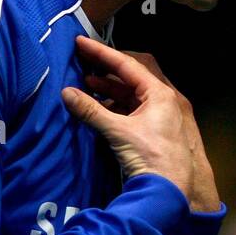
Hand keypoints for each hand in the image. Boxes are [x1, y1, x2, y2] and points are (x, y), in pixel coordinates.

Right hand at [61, 38, 219, 212]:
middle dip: (105, 71)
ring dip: (108, 90)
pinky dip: (114, 107)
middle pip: (130, 78)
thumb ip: (91, 111)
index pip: (127, 65)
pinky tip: (99, 109)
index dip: (102, 53)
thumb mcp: (118, 131)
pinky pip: (132, 110)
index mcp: (160, 94)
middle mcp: (163, 101)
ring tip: (86, 86)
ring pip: (131, 95)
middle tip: (83, 62)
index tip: (82, 43)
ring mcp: (160, 117)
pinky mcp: (154, 132)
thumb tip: (67, 94)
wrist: (168, 191)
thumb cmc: (151, 157)